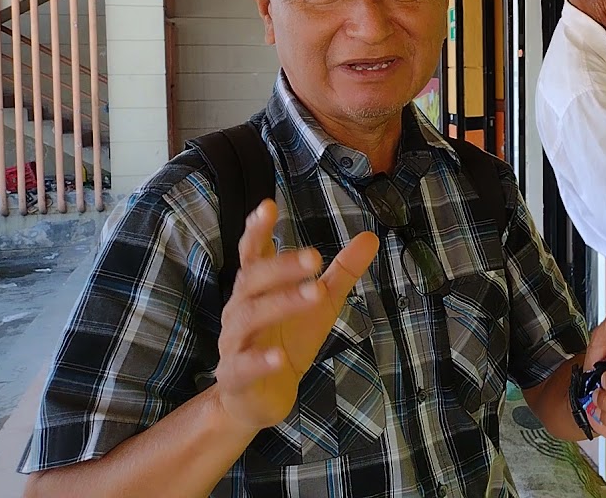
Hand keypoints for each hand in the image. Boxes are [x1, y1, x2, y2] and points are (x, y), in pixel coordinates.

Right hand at [214, 200, 378, 430]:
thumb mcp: (321, 304)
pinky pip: (244, 365)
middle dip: (282, 267)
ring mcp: (235, 343)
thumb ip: (342, 271)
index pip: (253, 254)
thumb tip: (370, 236)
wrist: (258, 399)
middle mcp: (240, 310)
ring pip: (249, 317)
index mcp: (257, 289)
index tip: (268, 206)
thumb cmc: (286, 341)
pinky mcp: (236, 377)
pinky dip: (260, 360)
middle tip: (314, 257)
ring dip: (281, 303)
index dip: (257, 230)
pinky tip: (279, 357)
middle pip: (253, 281)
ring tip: (314, 293)